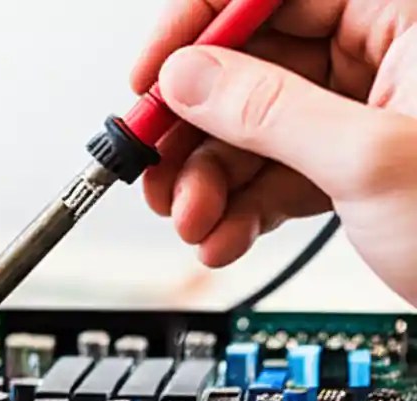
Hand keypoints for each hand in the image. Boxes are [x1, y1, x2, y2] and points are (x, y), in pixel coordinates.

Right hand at [132, 0, 416, 304]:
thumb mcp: (370, 160)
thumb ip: (267, 111)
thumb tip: (186, 77)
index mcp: (405, 16)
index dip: (197, 27)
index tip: (151, 77)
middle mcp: (384, 52)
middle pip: (249, 66)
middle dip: (195, 128)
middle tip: (153, 166)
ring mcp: (366, 110)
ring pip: (252, 128)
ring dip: (208, 182)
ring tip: (193, 221)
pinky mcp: (353, 163)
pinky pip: (274, 172)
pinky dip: (241, 208)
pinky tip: (222, 235)